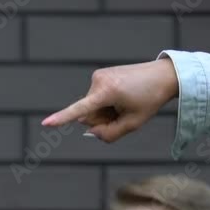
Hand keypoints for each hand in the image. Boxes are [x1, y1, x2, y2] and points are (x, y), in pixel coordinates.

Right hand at [41, 57, 178, 142]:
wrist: (164, 75)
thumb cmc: (150, 100)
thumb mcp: (133, 124)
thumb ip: (109, 135)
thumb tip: (90, 132)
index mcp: (108, 92)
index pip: (81, 109)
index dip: (62, 118)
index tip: (46, 124)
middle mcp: (98, 81)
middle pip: (87, 114)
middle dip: (101, 119)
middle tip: (123, 113)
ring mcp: (98, 76)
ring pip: (91, 106)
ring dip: (105, 110)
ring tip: (125, 102)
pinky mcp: (100, 74)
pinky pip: (95, 97)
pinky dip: (106, 101)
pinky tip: (122, 95)